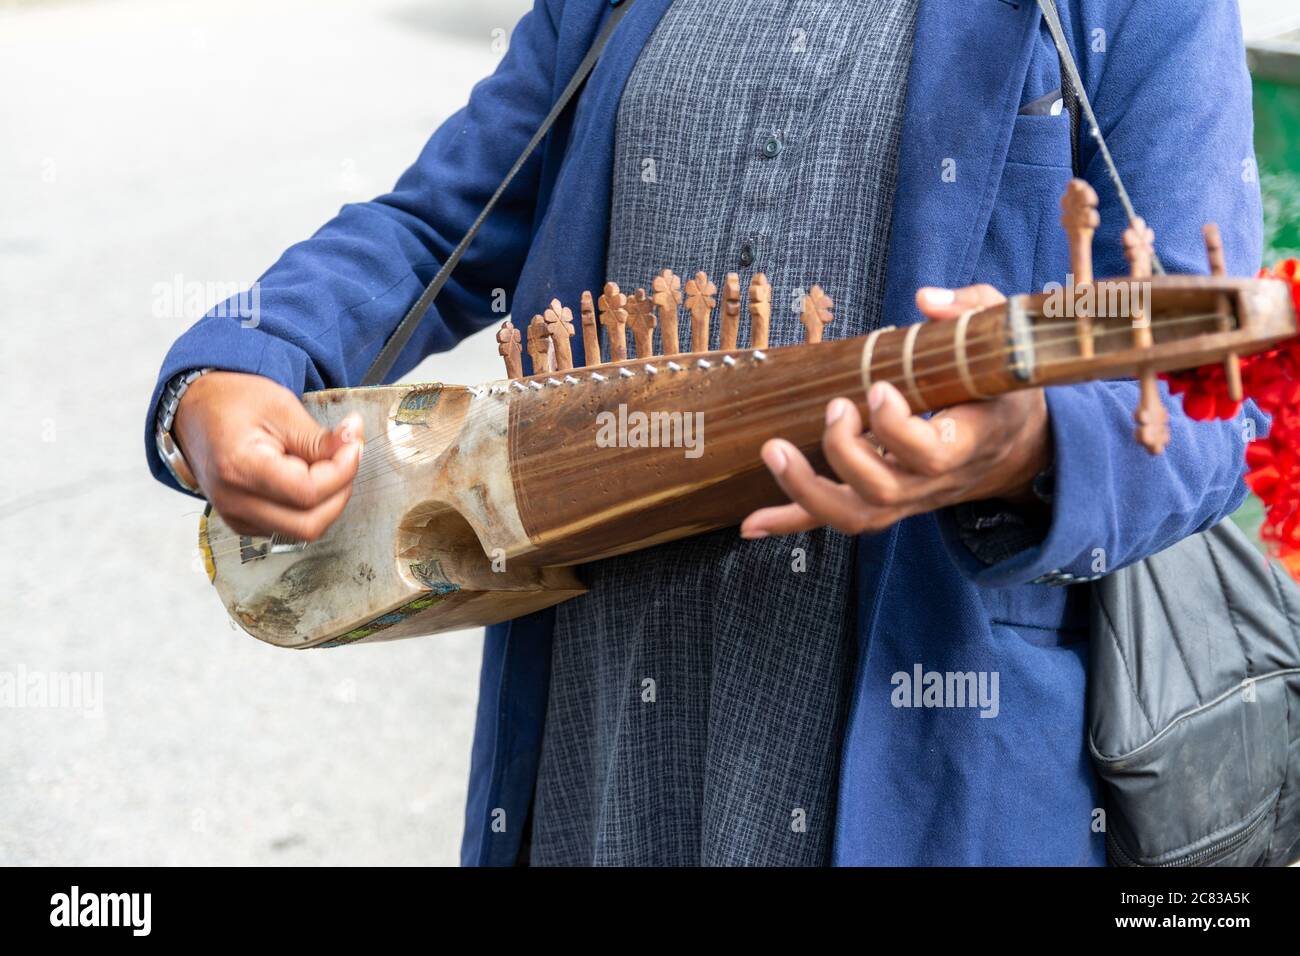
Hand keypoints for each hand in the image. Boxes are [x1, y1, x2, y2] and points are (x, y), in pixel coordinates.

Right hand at [173, 371, 363, 539]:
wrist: (196, 410)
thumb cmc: (234, 402)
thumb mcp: (281, 407)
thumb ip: (319, 437)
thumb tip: (354, 444)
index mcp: (239, 468)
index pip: (307, 492)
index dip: (342, 470)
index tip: (353, 444)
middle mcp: (233, 501)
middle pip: (308, 524)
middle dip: (340, 492)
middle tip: (345, 457)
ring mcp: (235, 516)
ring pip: (303, 531)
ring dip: (327, 502)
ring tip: (324, 465)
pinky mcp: (243, 522)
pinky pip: (290, 528)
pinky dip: (310, 508)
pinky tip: (305, 477)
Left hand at [740, 285, 1050, 538]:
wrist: (1012, 445)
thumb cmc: (999, 385)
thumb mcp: (1001, 339)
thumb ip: (971, 312)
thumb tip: (925, 300)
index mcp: (970, 442)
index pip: (930, 456)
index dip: (895, 428)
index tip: (878, 388)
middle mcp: (936, 483)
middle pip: (884, 491)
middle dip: (846, 451)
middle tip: (834, 407)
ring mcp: (907, 499)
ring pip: (856, 516)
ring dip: (806, 489)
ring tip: (773, 452)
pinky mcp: (883, 504)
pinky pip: (834, 520)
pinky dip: (790, 521)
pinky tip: (751, 523)